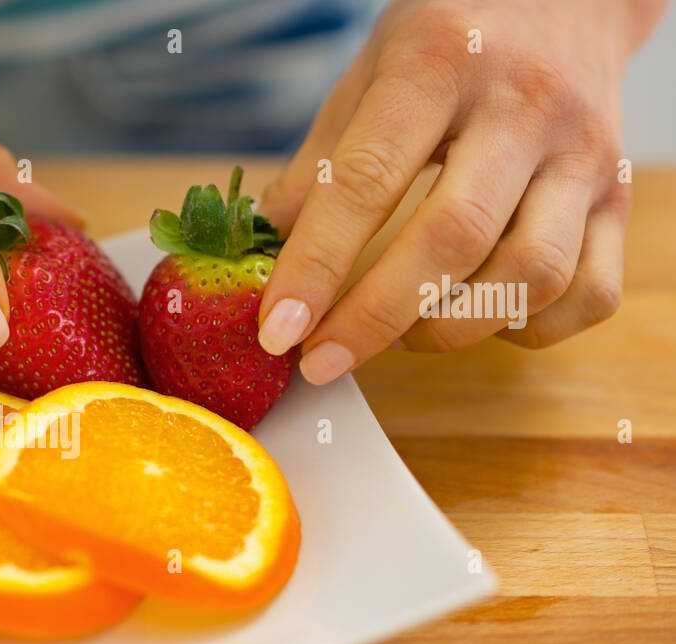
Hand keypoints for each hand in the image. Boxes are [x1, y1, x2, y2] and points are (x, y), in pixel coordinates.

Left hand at [255, 0, 666, 383]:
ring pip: (532, 274)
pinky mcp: (620, 196)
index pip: (366, 181)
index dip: (315, 266)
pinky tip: (476, 316)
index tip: (277, 329)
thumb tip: (270, 248)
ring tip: (398, 333)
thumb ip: (322, 160)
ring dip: (450, 327)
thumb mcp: (370, 70)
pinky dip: (526, 329)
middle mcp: (523, 107)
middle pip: (453, 238)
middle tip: (320, 360)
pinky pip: (588, 292)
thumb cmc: (450, 37)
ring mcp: (583, 154)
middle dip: (374, 318)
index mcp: (439, 64)